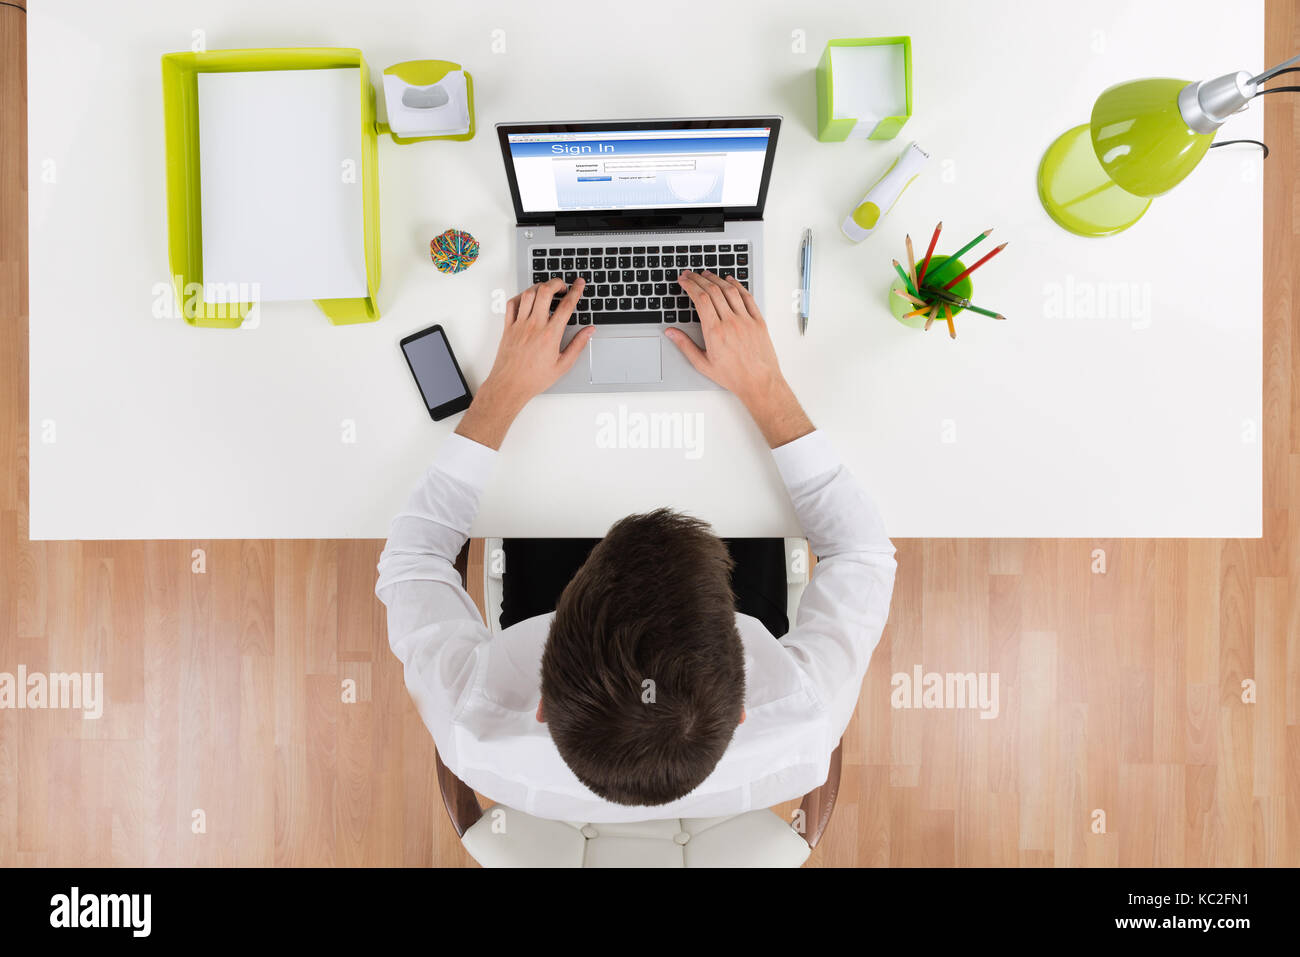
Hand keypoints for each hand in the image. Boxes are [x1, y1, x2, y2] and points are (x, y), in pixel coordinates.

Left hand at [455, 279, 592, 448]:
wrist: (510, 386)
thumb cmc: (534, 378)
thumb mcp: (563, 365)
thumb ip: (578, 345)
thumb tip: (589, 331)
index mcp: (550, 335)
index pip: (566, 306)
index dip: (576, 291)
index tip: (580, 284)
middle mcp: (534, 326)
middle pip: (545, 292)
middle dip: (557, 282)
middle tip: (563, 285)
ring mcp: (519, 325)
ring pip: (528, 294)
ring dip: (539, 287)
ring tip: (547, 290)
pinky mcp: (508, 327)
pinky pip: (512, 304)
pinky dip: (520, 296)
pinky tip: (526, 299)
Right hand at [665, 270, 812, 447]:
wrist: (759, 383)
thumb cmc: (733, 376)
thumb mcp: (702, 364)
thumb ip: (685, 345)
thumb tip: (671, 332)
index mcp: (715, 331)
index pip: (700, 299)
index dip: (690, 285)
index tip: (684, 281)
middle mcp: (731, 322)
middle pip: (713, 291)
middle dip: (699, 279)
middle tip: (690, 274)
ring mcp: (746, 320)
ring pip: (730, 291)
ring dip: (716, 279)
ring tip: (707, 274)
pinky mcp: (758, 321)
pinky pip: (747, 297)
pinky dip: (738, 286)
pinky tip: (731, 281)